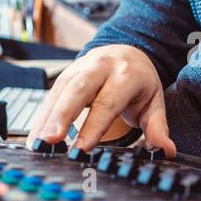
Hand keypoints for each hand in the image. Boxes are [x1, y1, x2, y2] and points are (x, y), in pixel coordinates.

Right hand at [27, 45, 176, 155]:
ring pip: (59, 92)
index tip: (81, 148)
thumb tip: (166, 151)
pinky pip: (50, 95)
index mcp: (125, 75)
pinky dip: (41, 116)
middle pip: (78, 91)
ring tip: (37, 144)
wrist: (126, 50)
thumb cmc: (138, 81)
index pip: (107, 103)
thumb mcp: (154, 102)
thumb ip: (158, 128)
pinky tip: (34, 136)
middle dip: (61, 116)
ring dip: (46, 119)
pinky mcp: (65, 74)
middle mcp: (100, 68)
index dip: (93, 126)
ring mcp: (79, 68)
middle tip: (50, 140)